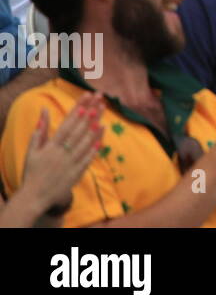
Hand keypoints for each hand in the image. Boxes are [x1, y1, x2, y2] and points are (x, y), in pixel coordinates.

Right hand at [20, 95, 103, 213]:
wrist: (34, 197)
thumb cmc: (32, 171)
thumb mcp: (32, 151)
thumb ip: (40, 130)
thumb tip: (44, 110)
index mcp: (50, 147)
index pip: (66, 124)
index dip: (77, 111)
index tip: (85, 98)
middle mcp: (61, 153)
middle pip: (78, 130)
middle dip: (89, 113)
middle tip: (100, 99)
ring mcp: (70, 163)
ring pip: (84, 142)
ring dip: (95, 127)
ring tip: (103, 112)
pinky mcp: (76, 173)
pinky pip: (88, 158)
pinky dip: (95, 147)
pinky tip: (102, 136)